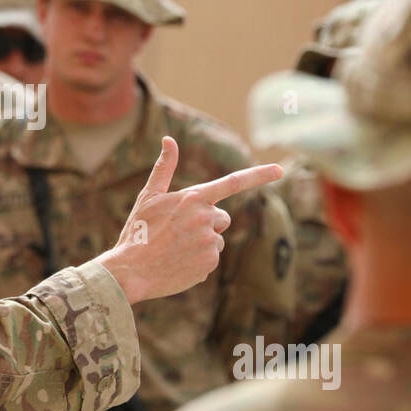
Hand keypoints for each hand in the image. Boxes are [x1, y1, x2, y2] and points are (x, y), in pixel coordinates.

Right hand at [97, 136, 282, 304]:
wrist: (130, 270)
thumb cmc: (137, 231)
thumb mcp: (149, 196)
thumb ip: (164, 168)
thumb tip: (169, 139)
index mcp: (193, 198)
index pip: (233, 182)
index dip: (259, 175)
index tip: (280, 171)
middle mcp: (206, 217)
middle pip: (221, 218)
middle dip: (207, 223)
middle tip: (178, 233)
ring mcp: (209, 241)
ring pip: (216, 239)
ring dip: (201, 244)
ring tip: (175, 249)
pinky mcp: (210, 262)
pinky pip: (211, 259)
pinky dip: (198, 262)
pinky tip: (178, 263)